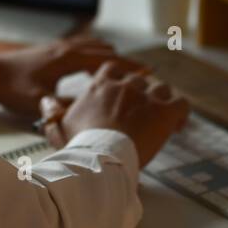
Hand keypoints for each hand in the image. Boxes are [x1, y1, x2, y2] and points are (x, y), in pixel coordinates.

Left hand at [0, 36, 143, 118]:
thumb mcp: (40, 103)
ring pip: (93, 45)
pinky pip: (82, 46)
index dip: (128, 66)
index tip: (147, 72)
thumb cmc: (12, 89)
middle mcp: (66, 49)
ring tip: (124, 72)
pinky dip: (95, 53)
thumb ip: (66, 108)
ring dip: (110, 56)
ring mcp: (59, 47)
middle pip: (104, 49)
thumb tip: (92, 112)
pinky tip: (96, 67)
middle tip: (142, 75)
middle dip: (124, 62)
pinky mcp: (52, 50)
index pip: (106, 59)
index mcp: (67, 59)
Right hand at [38, 61, 188, 167]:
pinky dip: (181, 113)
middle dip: (142, 95)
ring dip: (162, 102)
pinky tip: (177, 126)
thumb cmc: (79, 146)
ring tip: (161, 120)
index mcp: (100, 85)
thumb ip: (53, 115)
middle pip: (140, 80)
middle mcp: (125, 85)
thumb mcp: (59, 129)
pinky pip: (181, 103)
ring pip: (162, 89)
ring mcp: (147, 97)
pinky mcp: (165, 112)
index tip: (122, 94)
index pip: (113, 69)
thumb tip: (45, 102)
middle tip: (143, 114)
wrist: (101, 158)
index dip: (120, 80)